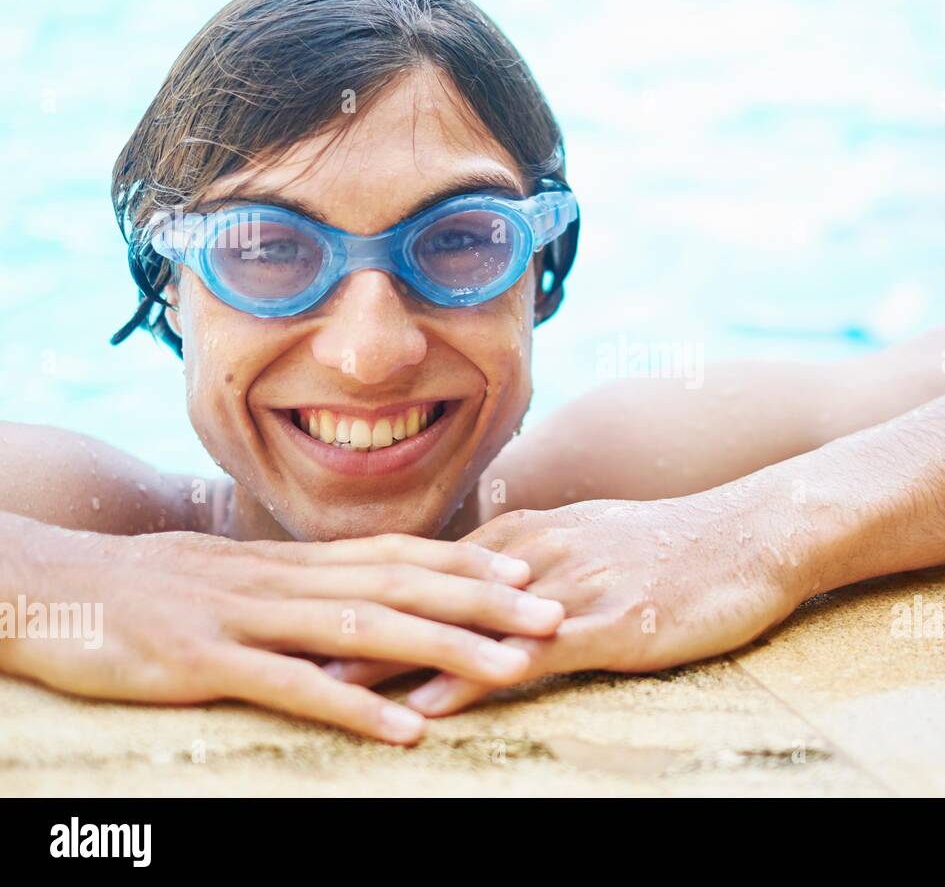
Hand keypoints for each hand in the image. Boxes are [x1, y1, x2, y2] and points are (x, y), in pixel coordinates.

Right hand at [0, 527, 563, 742]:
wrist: (53, 587)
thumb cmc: (147, 590)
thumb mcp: (232, 578)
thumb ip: (294, 587)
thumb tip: (352, 595)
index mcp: (290, 561)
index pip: (397, 553)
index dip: (467, 561)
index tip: (529, 571)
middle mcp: (283, 579)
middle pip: (401, 583)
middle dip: (483, 602)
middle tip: (552, 616)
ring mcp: (247, 617)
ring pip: (364, 628)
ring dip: (443, 650)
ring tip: (508, 672)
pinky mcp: (208, 660)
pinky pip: (294, 685)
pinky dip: (356, 706)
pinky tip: (407, 731)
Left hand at [336, 496, 805, 714]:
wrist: (753, 533)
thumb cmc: (679, 544)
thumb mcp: (599, 538)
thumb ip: (541, 559)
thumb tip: (493, 583)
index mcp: (530, 534)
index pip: (428, 565)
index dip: (361, 590)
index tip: (301, 610)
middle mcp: (536, 554)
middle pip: (425, 591)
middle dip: (351, 621)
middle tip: (279, 645)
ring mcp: (568, 587)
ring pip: (462, 624)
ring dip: (390, 657)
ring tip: (323, 685)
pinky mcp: (605, 623)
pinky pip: (524, 656)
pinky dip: (469, 681)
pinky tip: (427, 706)